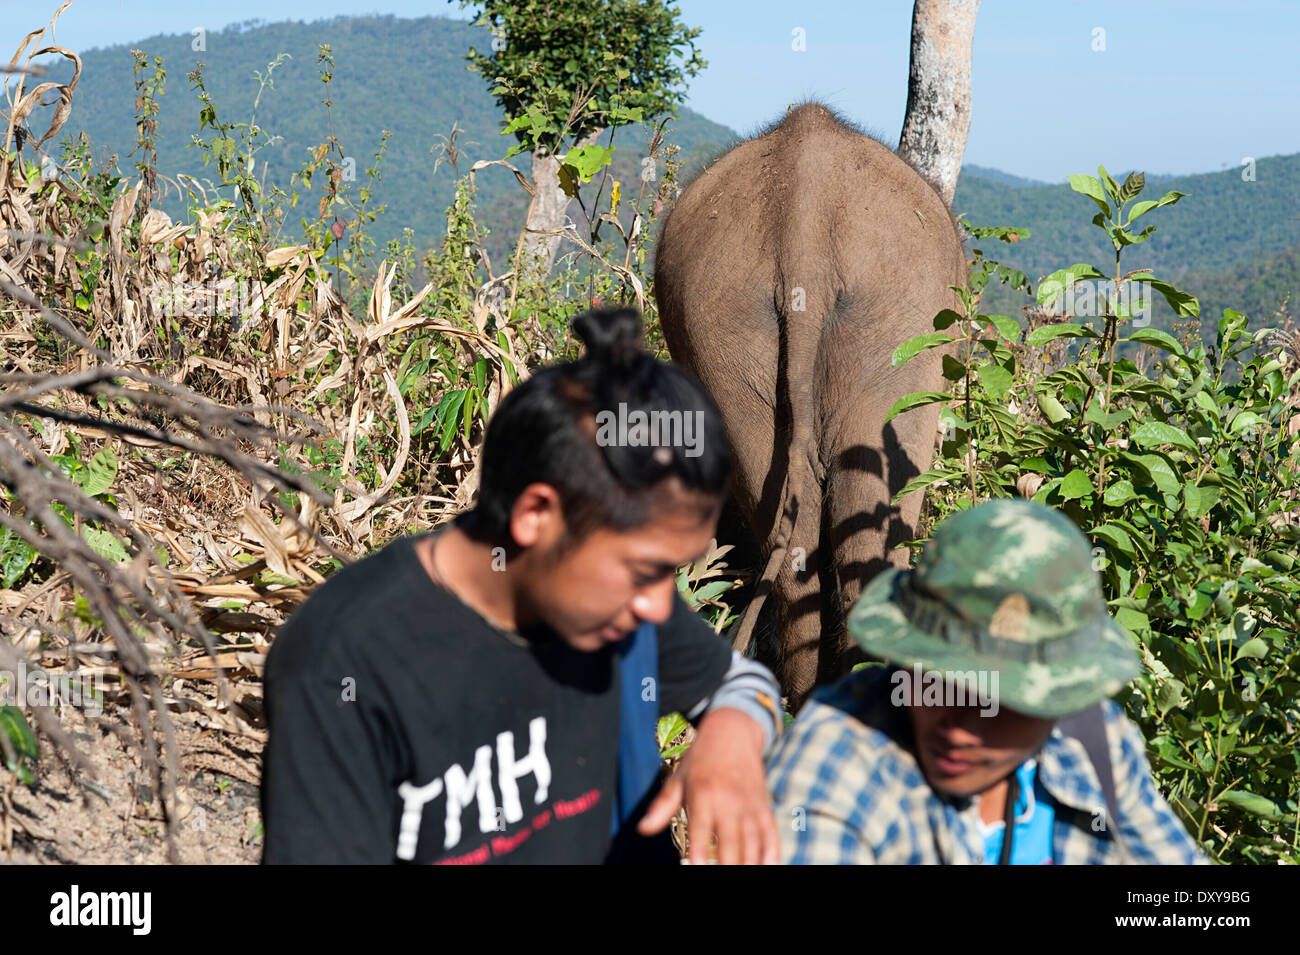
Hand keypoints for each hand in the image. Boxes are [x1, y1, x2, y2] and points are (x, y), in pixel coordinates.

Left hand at [637, 707, 778, 863]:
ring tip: (745, 875)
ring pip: (752, 842)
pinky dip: (771, 852)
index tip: (697, 866)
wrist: (733, 733)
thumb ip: (661, 807)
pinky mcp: (763, 806)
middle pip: (730, 842)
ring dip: (749, 863)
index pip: (701, 828)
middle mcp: (728, 801)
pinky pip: (771, 833)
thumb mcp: (678, 779)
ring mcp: (748, 805)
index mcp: (703, 794)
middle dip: (727, 865)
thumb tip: (643, 829)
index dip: (699, 850)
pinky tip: (769, 864)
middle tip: (722, 875)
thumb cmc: (700, 759)